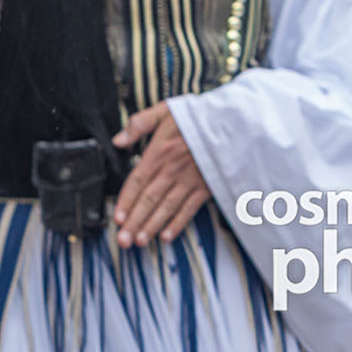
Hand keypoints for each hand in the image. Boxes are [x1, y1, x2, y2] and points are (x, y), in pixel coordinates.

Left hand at [111, 102, 210, 246]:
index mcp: (159, 152)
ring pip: (166, 208)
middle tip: (123, 240)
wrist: (234, 123)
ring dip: (152, 226)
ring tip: (140, 241)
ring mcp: (190, 181)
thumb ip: (139, 124)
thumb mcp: (165, 110)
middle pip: (149, 199)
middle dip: (134, 221)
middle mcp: (172, 170)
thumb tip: (118, 139)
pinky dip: (178, 224)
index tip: (117, 217)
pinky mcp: (206, 188)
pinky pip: (189, 209)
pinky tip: (167, 236)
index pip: (137, 181)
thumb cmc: (199, 116)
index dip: (125, 201)